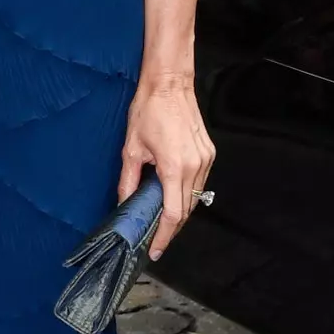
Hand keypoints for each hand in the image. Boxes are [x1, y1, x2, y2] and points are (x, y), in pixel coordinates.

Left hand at [119, 76, 213, 260]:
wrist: (169, 84)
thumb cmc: (148, 111)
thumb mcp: (131, 149)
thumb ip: (128, 181)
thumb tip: (124, 204)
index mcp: (174, 167)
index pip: (173, 214)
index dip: (164, 236)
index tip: (156, 249)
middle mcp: (195, 166)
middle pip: (186, 210)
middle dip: (171, 227)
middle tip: (155, 237)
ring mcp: (205, 160)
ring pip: (195, 197)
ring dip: (180, 210)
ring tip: (162, 217)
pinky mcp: (208, 153)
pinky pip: (200, 182)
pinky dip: (187, 192)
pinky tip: (172, 193)